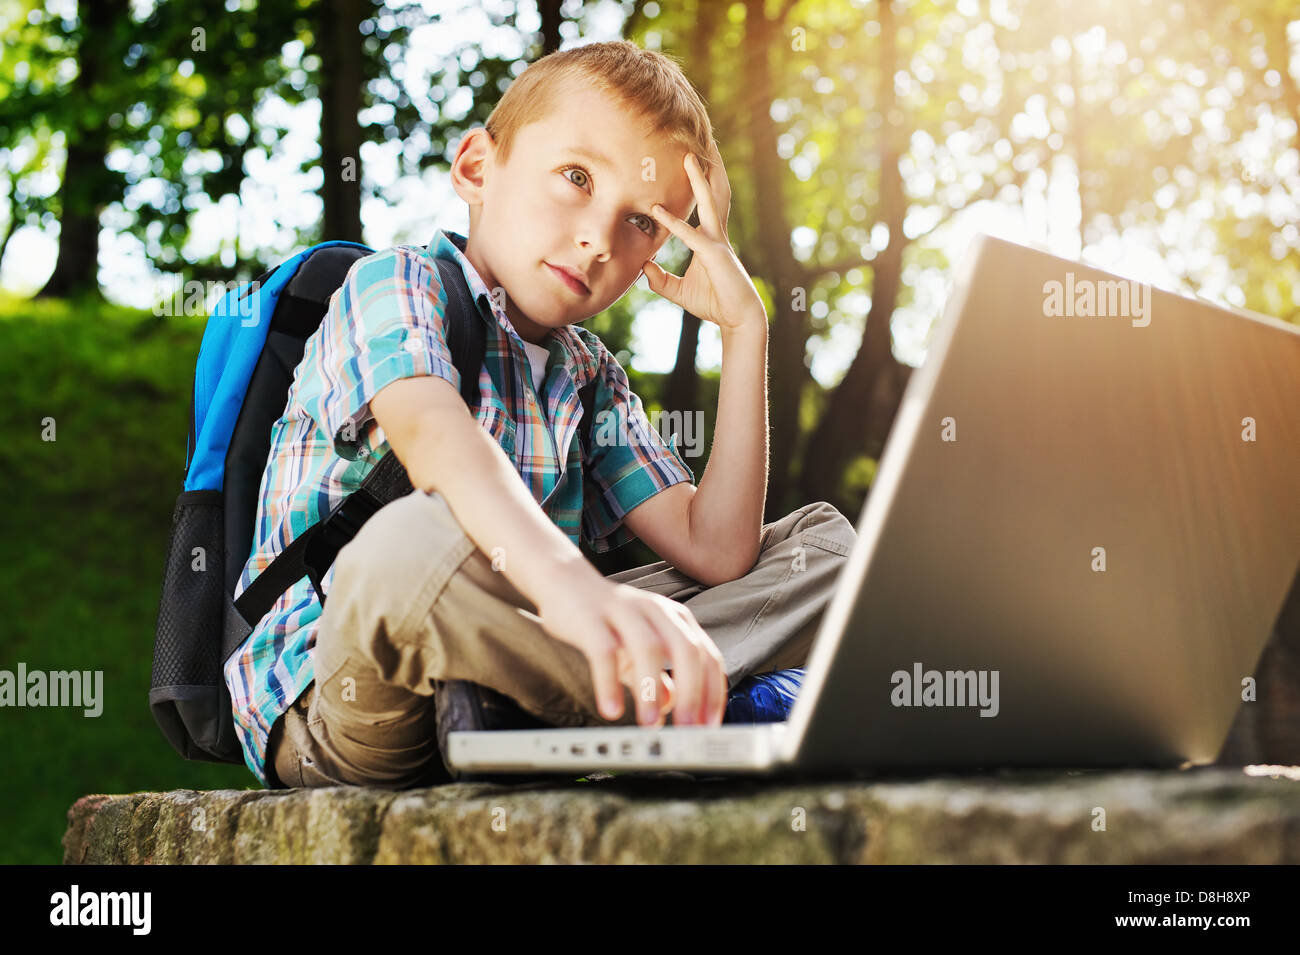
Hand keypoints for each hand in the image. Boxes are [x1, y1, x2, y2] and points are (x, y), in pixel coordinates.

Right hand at [535, 572, 728, 726]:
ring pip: (648, 649)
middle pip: (687, 650)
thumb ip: (659, 679)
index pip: (709, 657)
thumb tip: (670, 710)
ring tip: (648, 725)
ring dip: (651, 691)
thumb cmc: (610, 621)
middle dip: (692, 694)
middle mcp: (656, 612)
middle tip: (687, 730)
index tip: (708, 728)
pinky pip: (604, 653)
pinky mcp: (591, 618)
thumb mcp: (642, 650)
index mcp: (677, 619)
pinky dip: (609, 684)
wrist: (566, 582)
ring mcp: (624, 611)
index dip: (713, 694)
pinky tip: (611, 710)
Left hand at [640, 141, 766, 333]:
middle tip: (699, 140)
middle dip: (708, 166)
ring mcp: (717, 243)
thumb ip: (661, 279)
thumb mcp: (679, 291)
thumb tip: (643, 267)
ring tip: (690, 155)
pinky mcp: (714, 257)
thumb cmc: (713, 303)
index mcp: (710, 238)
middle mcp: (716, 234)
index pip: (704, 202)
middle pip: (712, 192)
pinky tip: (657, 211)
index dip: (700, 180)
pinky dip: (673, 223)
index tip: (692, 157)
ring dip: (699, 179)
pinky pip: (690, 237)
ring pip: (709, 203)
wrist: (738, 319)